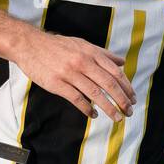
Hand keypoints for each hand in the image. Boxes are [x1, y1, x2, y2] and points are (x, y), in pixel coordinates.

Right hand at [13, 26, 135, 121]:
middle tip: (129, 112)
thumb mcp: (82, 45)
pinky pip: (76, 99)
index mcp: (91, 53)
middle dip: (122, 100)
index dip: (126, 87)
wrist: (30, 45)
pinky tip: (94, 114)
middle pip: (108, 84)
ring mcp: (70, 73)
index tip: (132, 98)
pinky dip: (87, 109)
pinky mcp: (57, 84)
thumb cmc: (58, 46)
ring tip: (116, 117)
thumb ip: (103, 54)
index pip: (115, 72)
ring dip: (109, 108)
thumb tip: (122, 61)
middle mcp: (83, 62)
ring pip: (95, 94)